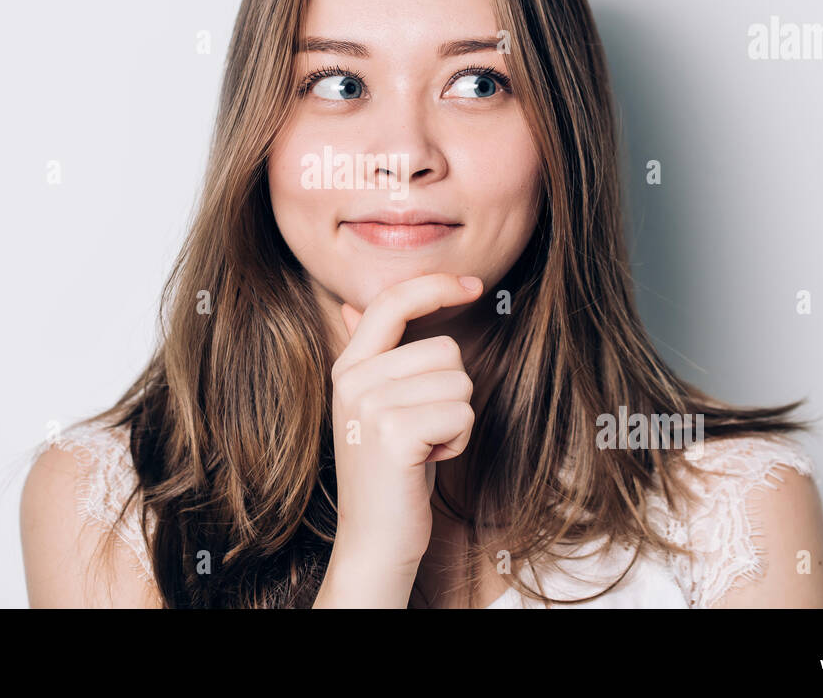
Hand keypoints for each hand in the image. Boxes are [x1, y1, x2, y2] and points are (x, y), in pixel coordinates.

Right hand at [316, 273, 481, 605]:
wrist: (375, 538)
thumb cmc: (390, 470)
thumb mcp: (374, 405)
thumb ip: (369, 354)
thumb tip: (356, 306)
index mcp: (348, 366)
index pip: (392, 301)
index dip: (436, 285)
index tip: (474, 284)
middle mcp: (353, 379)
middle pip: (445, 348)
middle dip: (453, 391)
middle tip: (423, 429)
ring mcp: (369, 405)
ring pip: (459, 381)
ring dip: (457, 419)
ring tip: (424, 446)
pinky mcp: (394, 433)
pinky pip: (461, 413)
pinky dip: (458, 442)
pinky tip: (429, 461)